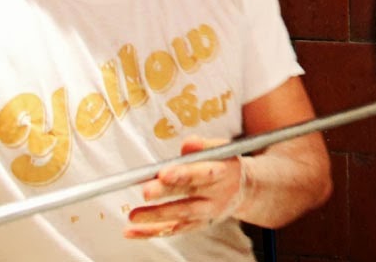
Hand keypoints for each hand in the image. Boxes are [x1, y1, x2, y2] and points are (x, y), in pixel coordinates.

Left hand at [124, 135, 242, 238]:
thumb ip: (203, 146)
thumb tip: (188, 143)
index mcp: (223, 171)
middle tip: (146, 191)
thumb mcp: (221, 149)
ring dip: (156, 216)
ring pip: (181, 216)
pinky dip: (151, 232)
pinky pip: (173, 230)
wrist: (243, 190)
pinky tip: (132, 231)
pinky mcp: (196, 226)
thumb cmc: (224, 164)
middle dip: (166, 193)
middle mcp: (216, 195)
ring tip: (134, 215)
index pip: (204, 173)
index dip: (184, 173)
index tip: (164, 172)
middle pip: (190, 195)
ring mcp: (206, 213)